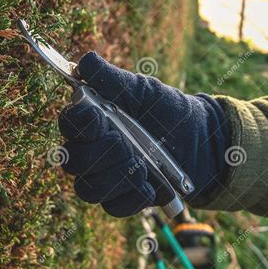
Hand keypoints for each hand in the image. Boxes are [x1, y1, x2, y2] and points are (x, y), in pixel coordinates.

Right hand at [58, 52, 228, 216]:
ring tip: (142, 165)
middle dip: (99, 153)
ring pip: (89, 189)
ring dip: (116, 177)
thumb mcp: (143, 90)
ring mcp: (106, 177)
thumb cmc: (166, 109)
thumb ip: (113, 79)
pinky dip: (132, 197)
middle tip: (125, 143)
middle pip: (73, 161)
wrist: (199, 139)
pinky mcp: (124, 199)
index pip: (68, 125)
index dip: (78, 124)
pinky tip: (149, 185)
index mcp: (92, 121)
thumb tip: (84, 62)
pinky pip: (114, 207)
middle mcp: (93, 151)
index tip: (98, 117)